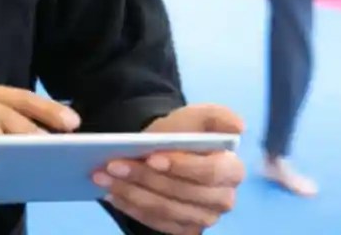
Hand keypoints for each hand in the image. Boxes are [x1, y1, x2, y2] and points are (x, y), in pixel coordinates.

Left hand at [95, 105, 244, 233]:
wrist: (164, 151)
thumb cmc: (182, 134)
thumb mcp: (196, 117)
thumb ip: (217, 116)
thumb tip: (238, 126)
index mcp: (232, 170)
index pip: (211, 172)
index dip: (182, 166)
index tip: (152, 158)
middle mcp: (223, 199)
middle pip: (183, 193)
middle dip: (145, 178)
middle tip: (112, 164)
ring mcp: (204, 218)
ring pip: (166, 210)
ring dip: (131, 192)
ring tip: (102, 177)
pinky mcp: (184, 229)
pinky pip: (157, 223)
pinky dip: (131, 208)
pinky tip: (111, 193)